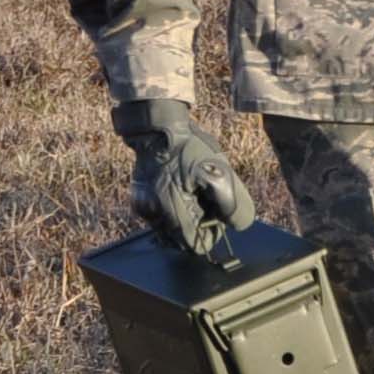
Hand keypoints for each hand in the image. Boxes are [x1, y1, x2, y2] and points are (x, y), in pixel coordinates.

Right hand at [114, 98, 257, 255]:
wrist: (159, 128)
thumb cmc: (191, 149)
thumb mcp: (221, 173)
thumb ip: (232, 205)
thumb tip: (234, 226)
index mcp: (174, 211)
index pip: (196, 245)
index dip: (211, 232)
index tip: (214, 212)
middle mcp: (153, 216)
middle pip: (183, 239)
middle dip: (198, 222)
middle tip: (202, 197)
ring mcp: (144, 209)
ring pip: (171, 229)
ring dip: (185, 215)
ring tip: (189, 190)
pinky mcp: (138, 200)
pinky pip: (159, 216)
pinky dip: (171, 208)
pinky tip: (177, 188)